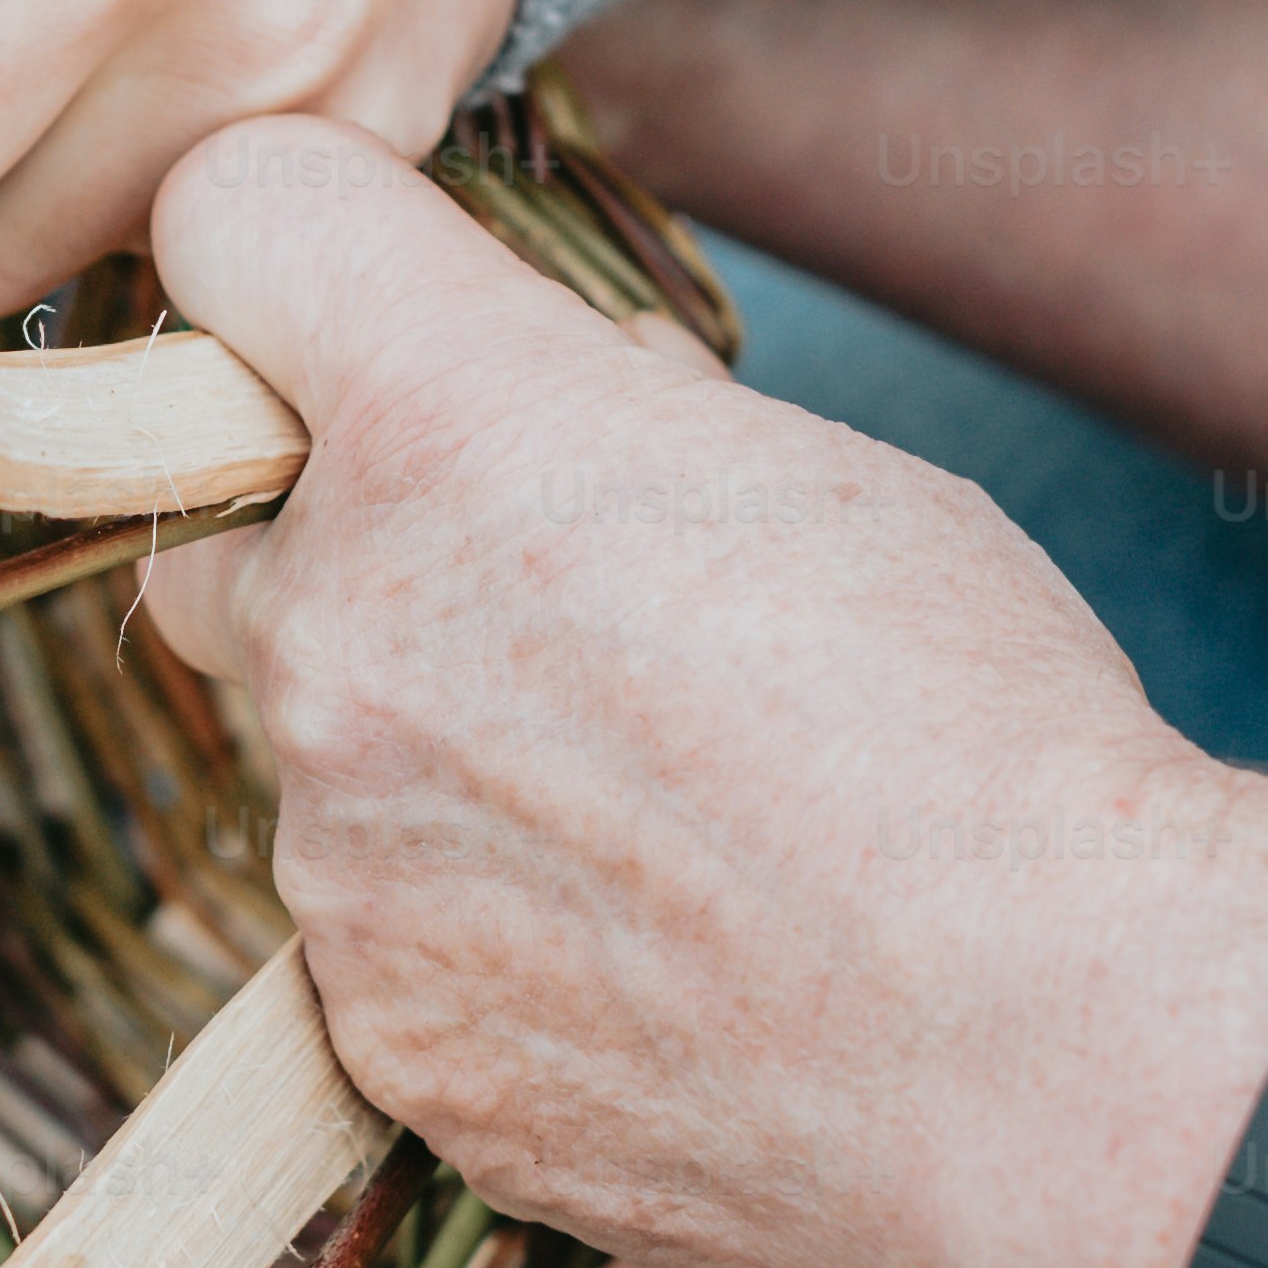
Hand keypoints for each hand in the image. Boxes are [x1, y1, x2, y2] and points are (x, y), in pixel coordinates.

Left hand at [132, 119, 1267, 1267]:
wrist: (1045, 1050)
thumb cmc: (974, 732)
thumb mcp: (810, 471)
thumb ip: (606, 414)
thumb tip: (554, 399)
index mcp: (450, 425)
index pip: (230, 217)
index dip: (294, 248)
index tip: (360, 314)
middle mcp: (342, 622)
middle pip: (221, 530)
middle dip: (338, 555)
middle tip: (533, 617)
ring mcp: (338, 854)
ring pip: (310, 762)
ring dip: (425, 766)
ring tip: (652, 829)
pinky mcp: (380, 1037)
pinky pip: (377, 949)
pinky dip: (478, 940)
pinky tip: (651, 962)